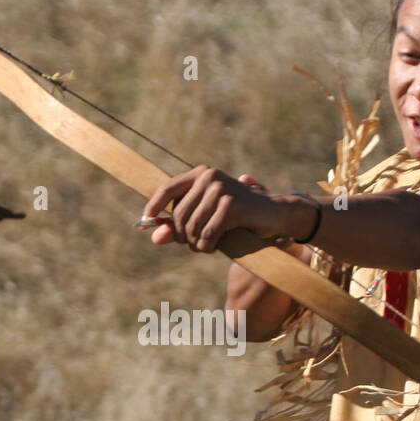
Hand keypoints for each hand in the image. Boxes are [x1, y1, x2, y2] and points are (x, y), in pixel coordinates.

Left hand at [142, 166, 299, 251]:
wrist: (273, 215)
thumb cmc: (238, 217)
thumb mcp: (205, 219)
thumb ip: (178, 226)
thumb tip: (154, 237)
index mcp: (201, 174)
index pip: (167, 188)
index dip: (153, 206)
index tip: (146, 222)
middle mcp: (209, 177)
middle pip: (178, 215)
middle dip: (183, 236)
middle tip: (195, 244)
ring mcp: (221, 190)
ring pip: (192, 228)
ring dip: (196, 244)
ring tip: (207, 246)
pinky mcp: (232, 206)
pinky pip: (208, 234)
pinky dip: (208, 246)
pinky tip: (216, 246)